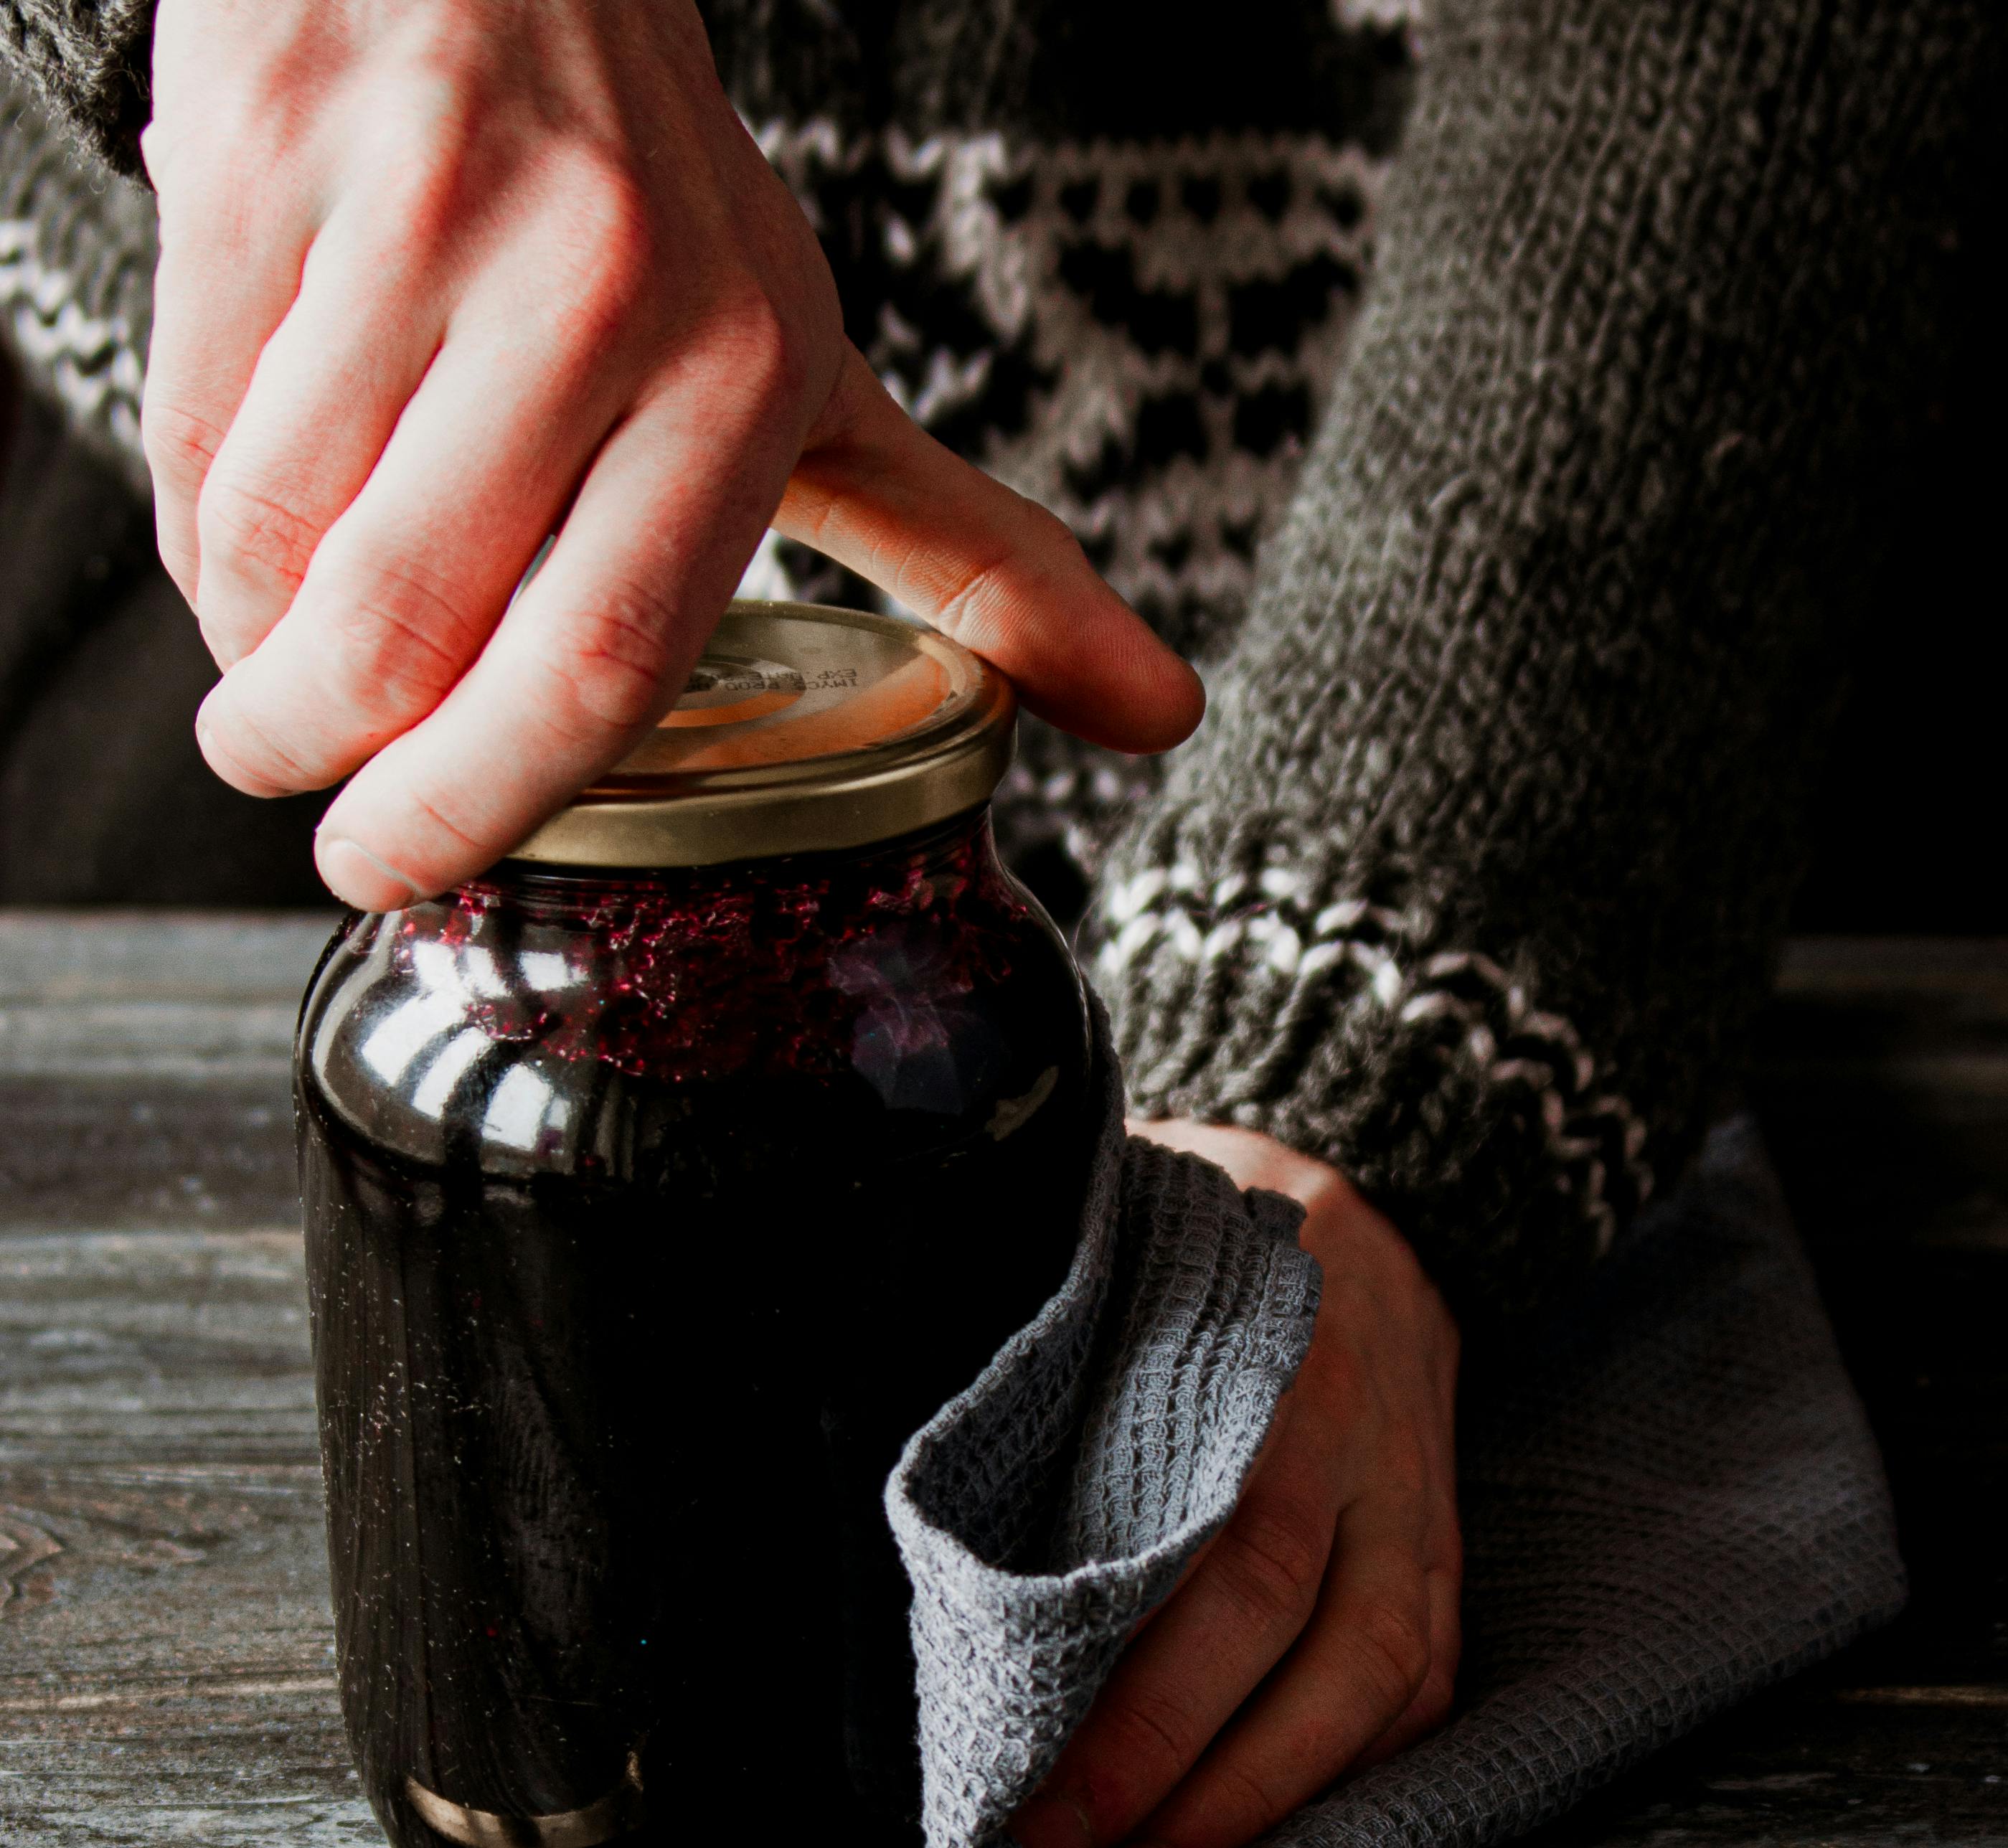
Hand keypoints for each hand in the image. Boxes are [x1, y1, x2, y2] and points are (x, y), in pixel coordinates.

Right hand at [142, 0, 1201, 909]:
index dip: (471, 810)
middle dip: (313, 757)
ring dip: (251, 652)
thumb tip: (1162, 717)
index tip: (391, 871)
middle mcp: (596, 295)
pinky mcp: (262, 161)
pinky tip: (254, 526)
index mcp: (745, 379)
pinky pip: (190, 433)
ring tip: (281, 659)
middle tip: (298, 789)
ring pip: (271, 542)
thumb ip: (969, 559)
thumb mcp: (825, 389)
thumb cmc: (665, 221)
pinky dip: (200, 530)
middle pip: (406, 633)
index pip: (597, 669)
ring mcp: (419, 219)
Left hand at [1009, 1120, 1461, 1847]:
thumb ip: (1060, 1368)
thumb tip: (941, 1516)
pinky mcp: (1445, 1540)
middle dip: (1182, 1764)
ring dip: (1272, 1790)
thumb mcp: (1129, 1267)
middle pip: (1291, 1627)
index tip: (1034, 1784)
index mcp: (1267, 1364)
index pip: (1220, 1555)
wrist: (1376, 1203)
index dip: (1139, 1695)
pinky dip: (1357, 1765)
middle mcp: (1359, 1438)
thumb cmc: (1206, 1248)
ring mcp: (1419, 1495)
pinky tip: (1276, 1820)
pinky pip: (1424, 1675)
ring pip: (1380, 1673)